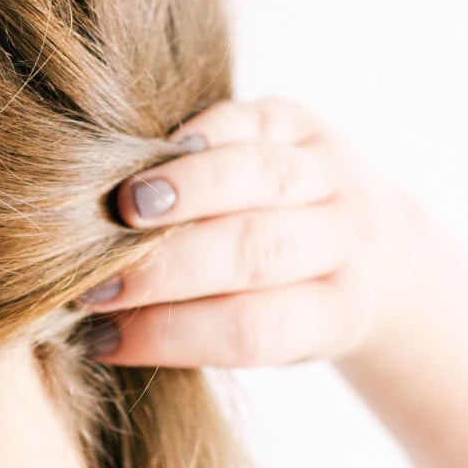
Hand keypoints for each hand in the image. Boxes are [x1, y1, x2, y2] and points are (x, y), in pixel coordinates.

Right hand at [76, 98, 432, 367]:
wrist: (372, 248)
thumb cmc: (286, 307)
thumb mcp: (271, 345)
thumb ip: (201, 331)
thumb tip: (96, 331)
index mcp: (335, 313)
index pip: (249, 329)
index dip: (172, 336)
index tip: (101, 340)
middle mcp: (346, 242)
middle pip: (254, 253)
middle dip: (167, 268)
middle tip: (95, 282)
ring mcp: (335, 177)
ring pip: (263, 178)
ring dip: (189, 191)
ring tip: (125, 208)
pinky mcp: (309, 125)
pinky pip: (257, 122)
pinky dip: (209, 134)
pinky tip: (161, 149)